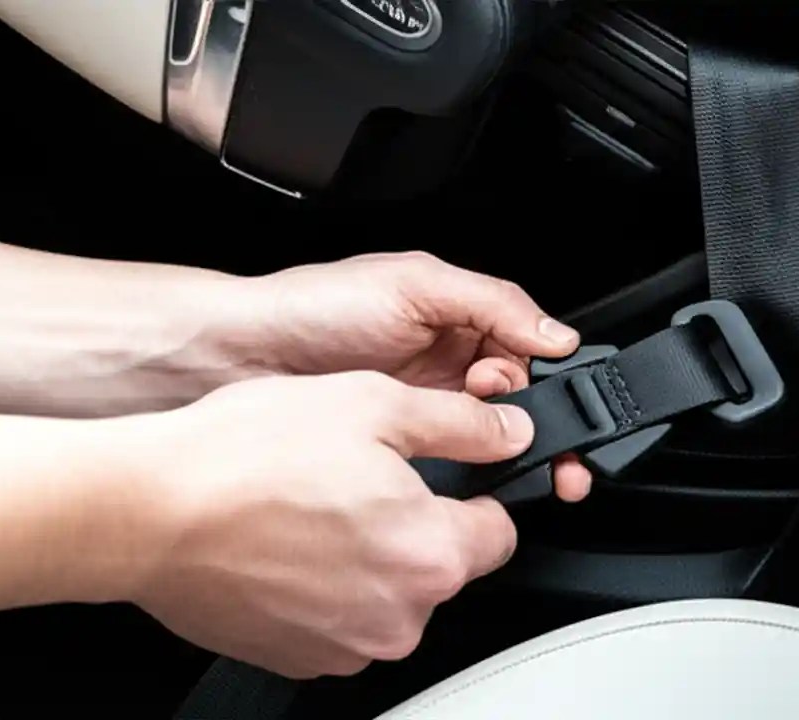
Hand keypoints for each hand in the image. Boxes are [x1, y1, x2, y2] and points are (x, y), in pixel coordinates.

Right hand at [125, 372, 530, 678]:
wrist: (146, 512)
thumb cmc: (245, 456)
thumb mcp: (371, 403)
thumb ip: (459, 424)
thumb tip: (508, 431)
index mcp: (432, 553)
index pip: (500, 530)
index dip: (475, 494)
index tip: (444, 477)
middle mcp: (400, 615)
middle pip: (441, 566)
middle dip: (415, 525)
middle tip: (358, 480)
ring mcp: (348, 646)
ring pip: (390, 594)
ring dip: (369, 556)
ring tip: (312, 508)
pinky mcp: (301, 658)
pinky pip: (342, 619)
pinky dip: (326, 586)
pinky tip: (287, 544)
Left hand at [245, 251, 592, 500]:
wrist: (240, 357)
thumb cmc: (315, 307)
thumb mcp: (415, 284)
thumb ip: (493, 303)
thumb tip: (557, 336)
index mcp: (458, 319)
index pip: (528, 353)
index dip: (549, 381)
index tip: (556, 407)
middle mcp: (446, 365)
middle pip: (519, 402)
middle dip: (540, 427)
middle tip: (547, 452)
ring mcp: (423, 409)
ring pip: (490, 437)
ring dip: (509, 452)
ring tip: (508, 461)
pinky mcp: (399, 449)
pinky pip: (452, 465)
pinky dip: (469, 473)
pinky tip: (472, 477)